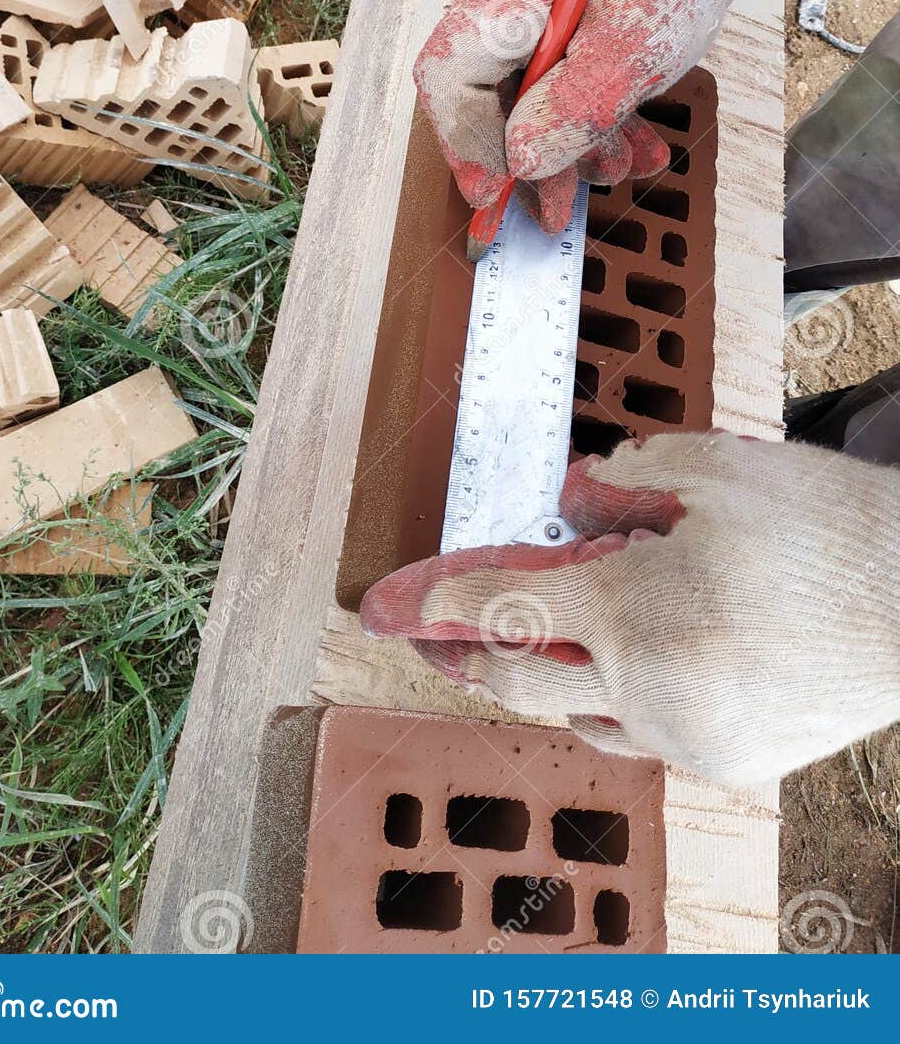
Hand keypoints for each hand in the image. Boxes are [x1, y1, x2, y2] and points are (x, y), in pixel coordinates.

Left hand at [360, 431, 899, 785]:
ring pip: (585, 715)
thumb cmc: (826, 529)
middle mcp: (647, 687)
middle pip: (520, 681)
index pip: (509, 606)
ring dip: (553, 679)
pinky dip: (628, 697)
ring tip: (546, 644)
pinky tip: (645, 661)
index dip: (447, 600)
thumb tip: (574, 494)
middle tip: (439, 641)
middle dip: (468, 659)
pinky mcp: (730, 764)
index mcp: (634, 609)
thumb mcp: (717, 469)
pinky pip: (648, 734)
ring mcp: (689, 738)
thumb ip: (628, 475)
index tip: (407, 604)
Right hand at [415, 0, 786, 231]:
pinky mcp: (532, 30)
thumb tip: (521, 162)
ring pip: (514, 101)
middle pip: (481, 98)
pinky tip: (625, 143)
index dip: (465, 144)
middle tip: (562, 207)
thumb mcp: (634, 50)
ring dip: (566, 146)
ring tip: (622, 162)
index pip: (448, 75)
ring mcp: (508, 14)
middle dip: (529, 159)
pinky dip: (580, 121)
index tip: (495, 195)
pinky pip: (539, 86)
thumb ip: (576, 107)